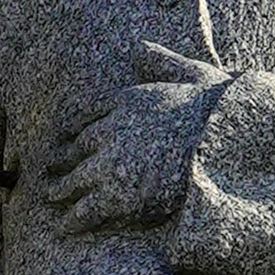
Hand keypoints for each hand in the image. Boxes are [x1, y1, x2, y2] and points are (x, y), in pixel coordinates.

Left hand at [31, 42, 229, 235]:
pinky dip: (72, 220)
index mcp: (127, 101)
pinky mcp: (118, 195)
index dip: (72, 130)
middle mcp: (113, 131)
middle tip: (49, 170)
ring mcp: (112, 164)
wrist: (225, 143)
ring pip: (75, 180)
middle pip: (76, 149)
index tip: (62, 138)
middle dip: (61, 161)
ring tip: (50, 197)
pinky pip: (87, 210)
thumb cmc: (218, 109)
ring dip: (60, 191)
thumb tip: (139, 47)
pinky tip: (64, 227)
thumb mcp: (191, 73)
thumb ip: (163, 61)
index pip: (87, 115)